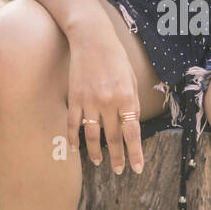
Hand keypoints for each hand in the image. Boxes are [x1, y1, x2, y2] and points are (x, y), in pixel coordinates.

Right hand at [67, 19, 144, 174]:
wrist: (91, 38)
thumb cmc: (116, 57)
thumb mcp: (132, 78)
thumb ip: (133, 103)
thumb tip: (132, 125)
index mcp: (126, 97)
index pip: (132, 133)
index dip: (135, 153)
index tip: (137, 168)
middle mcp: (108, 102)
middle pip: (112, 138)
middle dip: (117, 157)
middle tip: (120, 171)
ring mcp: (89, 101)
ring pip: (92, 135)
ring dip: (96, 152)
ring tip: (99, 163)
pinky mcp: (74, 98)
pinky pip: (73, 123)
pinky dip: (74, 138)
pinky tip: (75, 149)